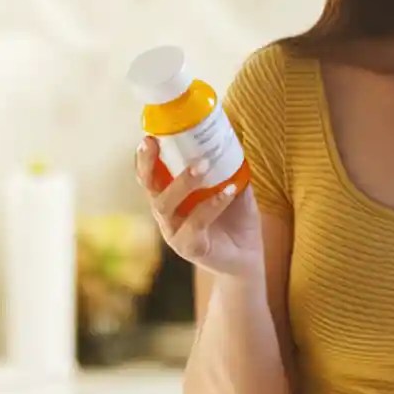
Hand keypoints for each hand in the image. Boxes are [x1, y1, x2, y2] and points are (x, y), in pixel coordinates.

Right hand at [135, 136, 263, 277]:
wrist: (248, 257)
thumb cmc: (236, 219)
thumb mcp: (234, 188)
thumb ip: (230, 168)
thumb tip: (232, 139)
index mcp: (171, 197)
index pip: (149, 175)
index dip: (145, 157)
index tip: (148, 136)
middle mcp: (166, 214)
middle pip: (148, 187)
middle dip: (147, 164)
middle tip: (154, 143)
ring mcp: (174, 232)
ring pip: (164, 205)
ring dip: (181, 182)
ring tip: (203, 164)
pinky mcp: (190, 248)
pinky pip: (195, 223)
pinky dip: (212, 205)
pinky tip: (229, 191)